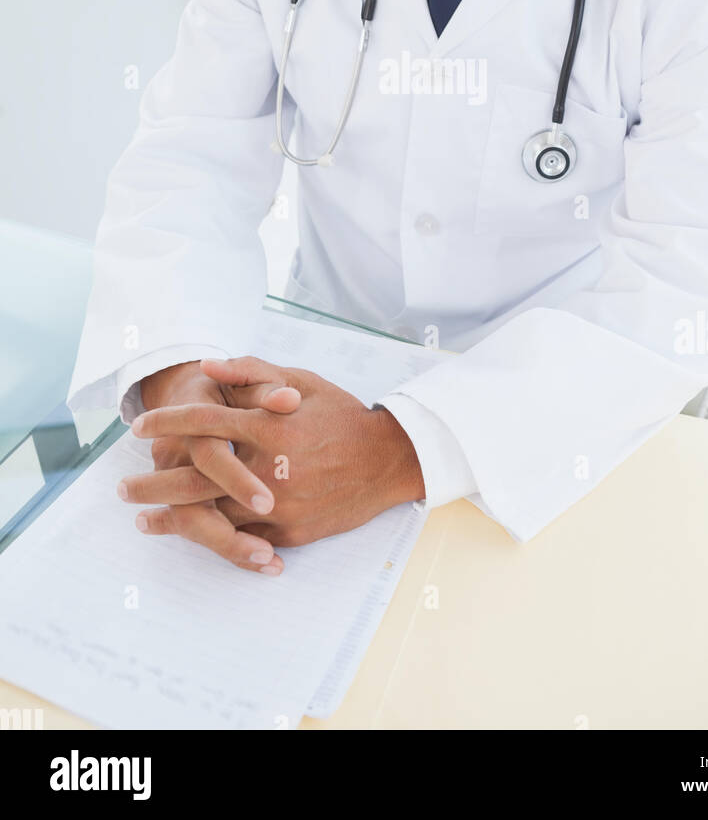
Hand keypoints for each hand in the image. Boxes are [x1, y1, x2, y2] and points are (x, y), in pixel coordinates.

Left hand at [127, 355, 425, 553]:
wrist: (389, 460)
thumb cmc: (341, 415)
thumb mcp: (302, 380)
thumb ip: (253, 372)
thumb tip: (208, 364)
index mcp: (269, 425)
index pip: (204, 421)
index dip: (166, 422)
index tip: (138, 428)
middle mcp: (270, 466)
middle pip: (194, 478)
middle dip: (152, 483)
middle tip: (122, 487)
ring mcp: (280, 504)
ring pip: (212, 516)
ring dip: (171, 519)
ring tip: (143, 519)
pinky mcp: (289, 532)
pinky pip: (242, 537)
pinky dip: (211, 537)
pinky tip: (188, 534)